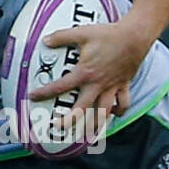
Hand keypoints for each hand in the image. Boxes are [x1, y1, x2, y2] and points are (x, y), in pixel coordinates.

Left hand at [26, 20, 149, 145]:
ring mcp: (111, 87)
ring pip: (104, 112)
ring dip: (96, 125)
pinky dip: (119, 111)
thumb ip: (62, 37)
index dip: (45, 92)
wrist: (134, 36)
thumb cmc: (109, 35)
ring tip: (89, 134)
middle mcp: (97, 84)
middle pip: (82, 109)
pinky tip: (114, 114)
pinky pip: (123, 103)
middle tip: (59, 128)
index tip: (33, 97)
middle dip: (69, 121)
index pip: (61, 86)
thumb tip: (46, 41)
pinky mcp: (123, 85)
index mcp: (85, 73)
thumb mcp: (82, 33)